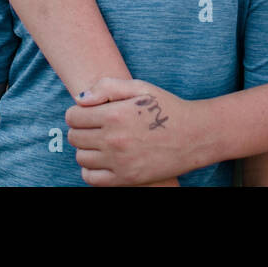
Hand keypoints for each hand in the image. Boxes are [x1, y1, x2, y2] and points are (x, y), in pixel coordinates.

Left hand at [66, 77, 206, 185]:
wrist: (195, 136)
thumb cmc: (167, 108)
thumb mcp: (141, 87)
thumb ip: (107, 87)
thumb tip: (79, 100)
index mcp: (115, 115)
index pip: (73, 117)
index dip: (77, 112)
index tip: (87, 112)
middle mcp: (114, 140)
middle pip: (74, 137)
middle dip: (80, 129)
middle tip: (94, 127)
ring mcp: (119, 162)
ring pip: (81, 158)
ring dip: (86, 149)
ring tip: (100, 142)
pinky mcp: (126, 179)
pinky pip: (91, 179)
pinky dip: (90, 170)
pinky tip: (102, 160)